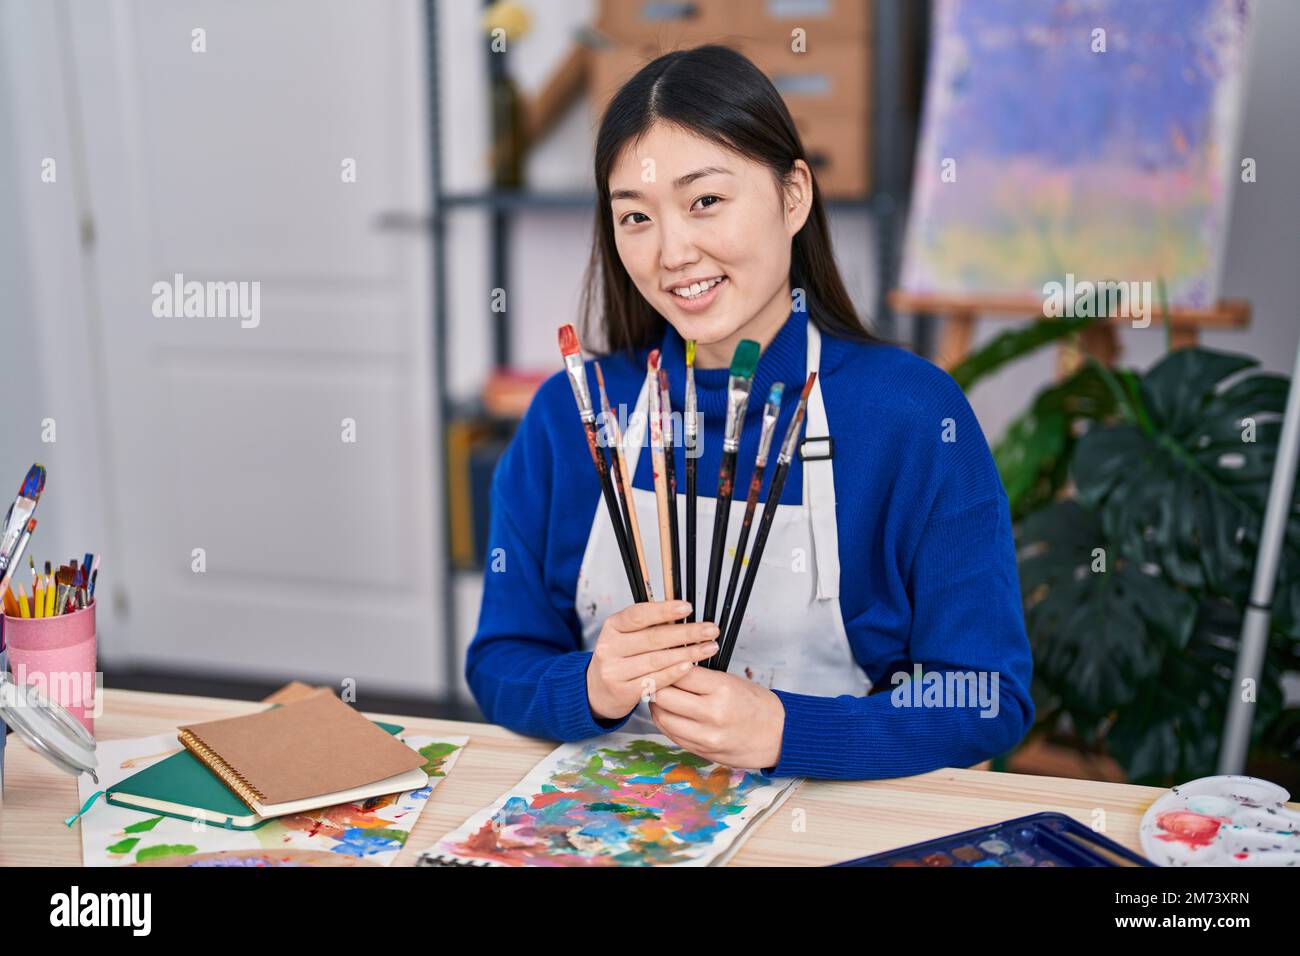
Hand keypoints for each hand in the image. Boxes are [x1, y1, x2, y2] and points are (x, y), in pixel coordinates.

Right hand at [586, 600, 719, 721]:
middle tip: (710, 630)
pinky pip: (654, 680)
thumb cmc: (621, 657)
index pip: (638, 614)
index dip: (664, 610)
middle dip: (686, 632)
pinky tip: (690, 666)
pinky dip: (674, 672)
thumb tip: (683, 611)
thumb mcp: (626, 635)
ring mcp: (614, 671)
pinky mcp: (623, 691)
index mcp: (612, 626)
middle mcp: (609, 647)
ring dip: (687, 652)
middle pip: (653, 637)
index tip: (688, 607)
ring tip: (708, 648)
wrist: (597, 690)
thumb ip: (649, 624)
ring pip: (656, 659)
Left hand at [648, 666, 785, 769]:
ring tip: (658, 696)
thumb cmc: (756, 704)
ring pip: (662, 717)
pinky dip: (664, 722)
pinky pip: (671, 735)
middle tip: (653, 678)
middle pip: (663, 695)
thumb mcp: (732, 681)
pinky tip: (667, 713)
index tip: (660, 662)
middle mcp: (712, 713)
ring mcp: (706, 736)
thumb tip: (668, 669)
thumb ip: (700, 678)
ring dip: (655, 705)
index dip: (666, 665)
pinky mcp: (702, 751)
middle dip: (654, 685)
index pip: (679, 672)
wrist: (779, 735)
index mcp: (722, 688)